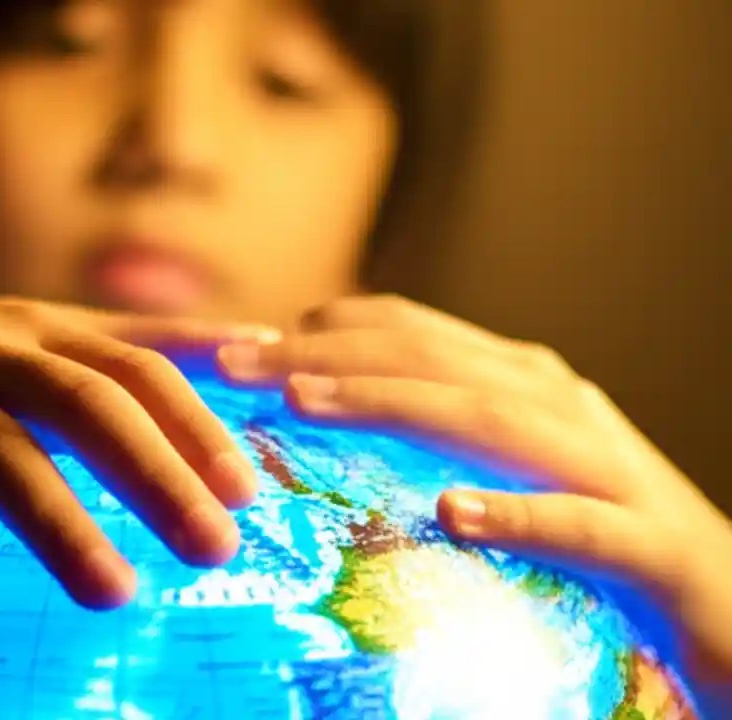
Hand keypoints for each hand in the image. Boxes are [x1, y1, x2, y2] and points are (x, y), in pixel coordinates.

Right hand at [0, 297, 278, 663]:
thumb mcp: (26, 347)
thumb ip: (124, 351)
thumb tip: (252, 347)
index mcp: (35, 327)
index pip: (134, 367)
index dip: (196, 424)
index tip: (251, 493)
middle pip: (80, 401)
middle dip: (153, 473)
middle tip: (213, 548)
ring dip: (58, 525)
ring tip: (116, 596)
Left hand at [216, 293, 731, 713]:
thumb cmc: (604, 543)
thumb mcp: (513, 471)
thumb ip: (440, 438)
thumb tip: (331, 420)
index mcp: (526, 386)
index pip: (416, 332)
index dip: (328, 327)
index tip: (248, 341)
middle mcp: (563, 408)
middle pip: (434, 361)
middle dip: (328, 352)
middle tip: (236, 361)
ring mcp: (610, 470)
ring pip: (492, 420)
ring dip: (394, 404)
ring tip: (309, 401)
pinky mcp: (653, 548)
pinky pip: (580, 525)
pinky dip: (518, 514)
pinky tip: (452, 513)